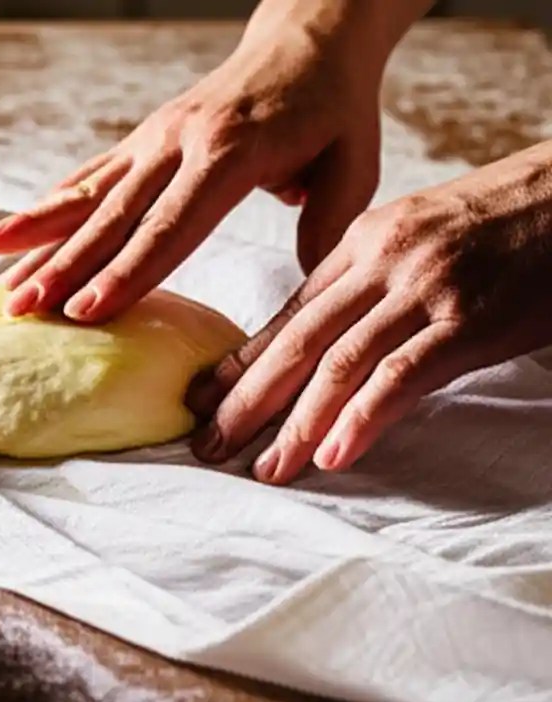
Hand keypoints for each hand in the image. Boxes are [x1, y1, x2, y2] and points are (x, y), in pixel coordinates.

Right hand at [0, 1, 409, 322]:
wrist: (306, 38)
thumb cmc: (334, 109)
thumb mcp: (353, 164)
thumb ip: (324, 228)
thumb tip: (304, 299)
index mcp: (232, 153)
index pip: (172, 224)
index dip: (128, 271)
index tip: (87, 310)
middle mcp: (179, 143)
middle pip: (112, 216)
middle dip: (62, 267)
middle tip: (21, 310)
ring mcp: (152, 139)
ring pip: (85, 197)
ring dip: (36, 240)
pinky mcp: (139, 140)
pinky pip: (84, 178)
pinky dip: (43, 209)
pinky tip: (4, 234)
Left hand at [186, 140, 551, 484]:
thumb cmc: (512, 220)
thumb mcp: (427, 236)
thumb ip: (377, 281)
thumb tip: (330, 335)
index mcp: (366, 242)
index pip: (290, 313)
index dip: (244, 361)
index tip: (205, 398)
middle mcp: (383, 262)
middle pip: (297, 341)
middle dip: (245, 399)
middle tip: (207, 444)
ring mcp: (425, 290)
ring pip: (338, 363)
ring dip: (295, 423)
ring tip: (266, 467)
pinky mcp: (470, 320)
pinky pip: (402, 375)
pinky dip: (363, 418)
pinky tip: (333, 454)